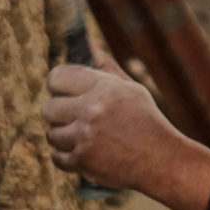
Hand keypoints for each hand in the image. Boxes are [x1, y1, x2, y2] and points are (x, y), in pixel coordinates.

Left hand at [42, 58, 181, 190]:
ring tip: (82, 138)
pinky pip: (57, 158)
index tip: (60, 92)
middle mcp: (91, 109)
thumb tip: (91, 48)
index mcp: (103, 87)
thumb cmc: (147, 122)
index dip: (56, 84)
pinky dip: (68, 158)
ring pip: (51, 134)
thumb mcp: (132, 90)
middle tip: (70, 118)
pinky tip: (83, 153)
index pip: (57, 77)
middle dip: (57, 113)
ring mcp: (85, 136)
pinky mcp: (83, 161)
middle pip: (48, 108)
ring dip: (64, 137)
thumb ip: (108, 70)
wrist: (161, 160)